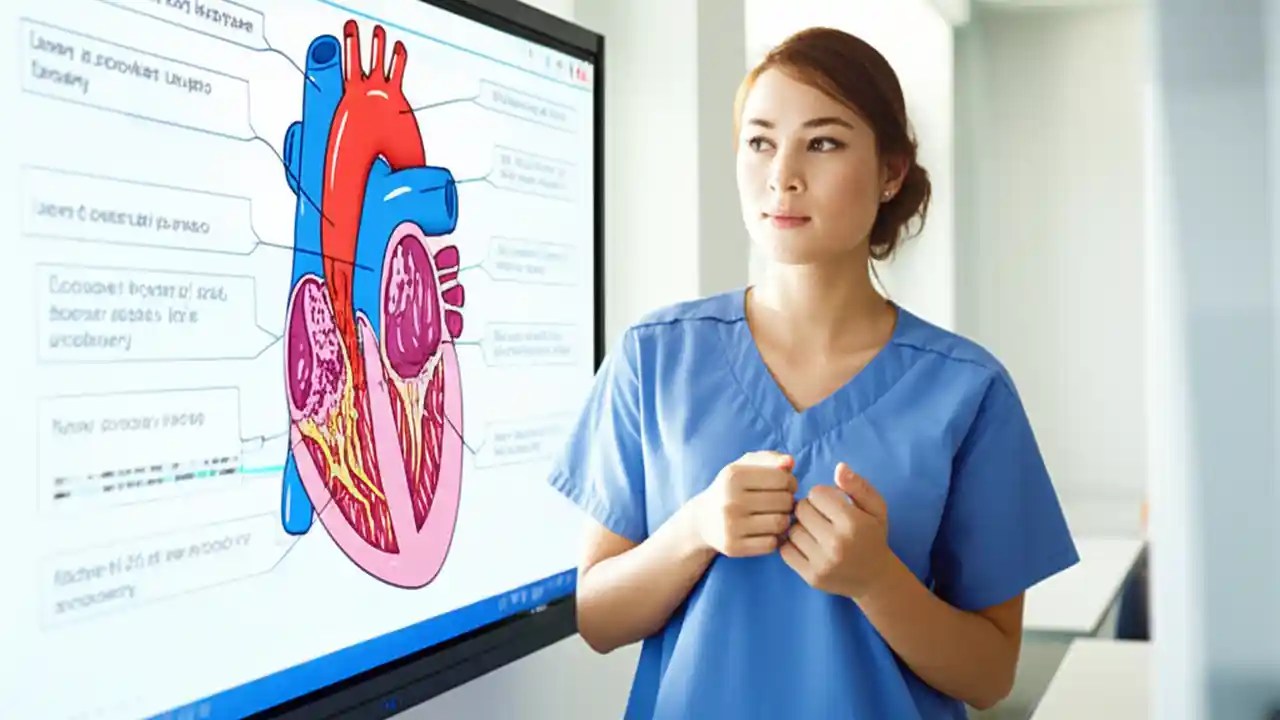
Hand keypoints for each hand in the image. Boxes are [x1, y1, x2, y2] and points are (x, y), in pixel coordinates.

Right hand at [691, 451, 797, 556]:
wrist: (701, 520)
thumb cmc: (731, 489)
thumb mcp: (744, 466)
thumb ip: (769, 458)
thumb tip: (790, 462)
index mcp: (733, 476)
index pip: (783, 479)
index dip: (790, 482)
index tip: (784, 487)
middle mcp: (730, 501)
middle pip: (784, 502)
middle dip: (788, 502)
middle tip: (780, 504)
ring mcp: (730, 526)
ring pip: (780, 524)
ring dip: (784, 521)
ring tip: (775, 516)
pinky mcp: (733, 547)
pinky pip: (771, 544)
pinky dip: (774, 538)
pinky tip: (766, 532)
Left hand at [781, 462, 893, 600]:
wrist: (875, 579)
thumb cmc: (873, 537)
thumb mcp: (876, 508)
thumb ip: (858, 486)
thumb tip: (839, 467)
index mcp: (852, 523)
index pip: (816, 494)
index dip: (822, 495)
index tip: (830, 504)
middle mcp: (836, 543)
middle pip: (801, 510)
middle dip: (808, 509)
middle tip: (820, 517)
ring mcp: (822, 562)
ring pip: (792, 530)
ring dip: (799, 527)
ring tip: (814, 532)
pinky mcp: (811, 577)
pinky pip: (785, 551)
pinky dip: (791, 545)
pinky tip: (806, 545)